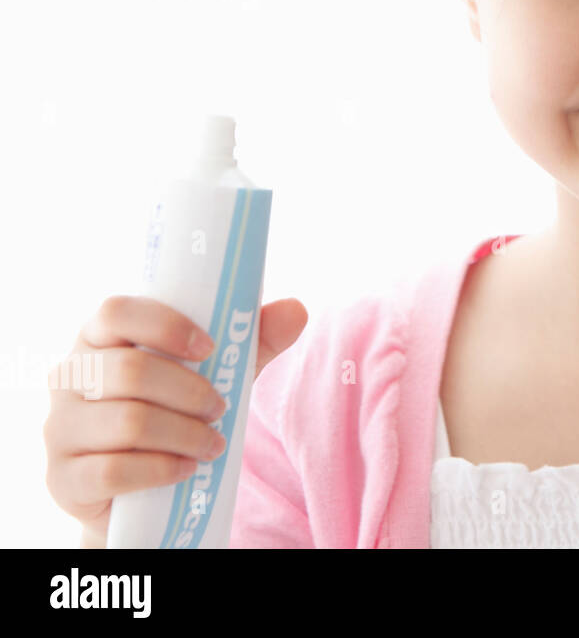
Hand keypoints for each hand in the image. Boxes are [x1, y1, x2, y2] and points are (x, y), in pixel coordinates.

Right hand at [44, 295, 306, 546]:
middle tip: (222, 407)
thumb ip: (252, 341)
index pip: (116, 312)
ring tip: (213, 444)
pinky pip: (112, 471)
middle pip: (129, 371)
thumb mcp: (216, 374)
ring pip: (127, 422)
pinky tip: (185, 469)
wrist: (139, 491)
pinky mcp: (62, 478)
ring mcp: (59, 429)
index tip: (210, 347)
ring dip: (185, 434)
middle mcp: (69, 378)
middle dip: (190, 391)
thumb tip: (296, 309)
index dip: (164, 325)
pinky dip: (160, 469)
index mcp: (99, 339)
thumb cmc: (175, 413)